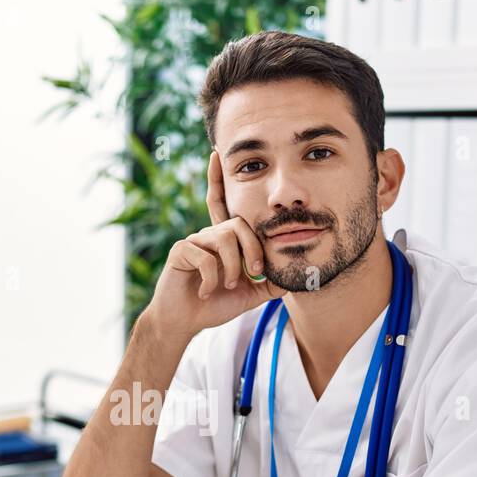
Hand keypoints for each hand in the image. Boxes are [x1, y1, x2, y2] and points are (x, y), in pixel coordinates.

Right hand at [142, 152, 286, 342]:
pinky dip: (212, 279)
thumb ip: (269, 283)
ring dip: (232, 267)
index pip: (224, 205)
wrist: (184, 322)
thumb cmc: (213, 305)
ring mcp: (194, 241)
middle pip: (239, 224)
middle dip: (252, 249)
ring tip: (227, 285)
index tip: (216, 154)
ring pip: (225, 239)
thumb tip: (295, 276)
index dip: (217, 178)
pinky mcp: (180, 252)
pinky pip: (205, 256)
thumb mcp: (250, 294)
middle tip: (254, 272)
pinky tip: (206, 292)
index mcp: (224, 240)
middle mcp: (209, 235)